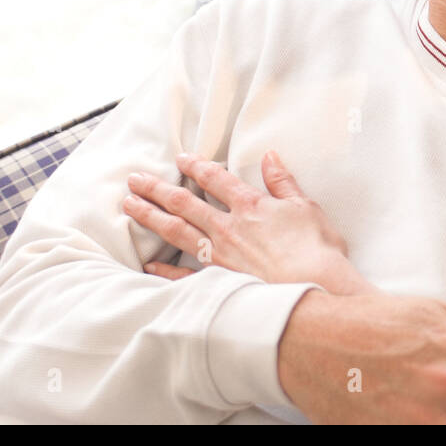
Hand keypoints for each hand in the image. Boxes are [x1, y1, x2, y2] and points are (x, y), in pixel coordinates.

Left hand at [123, 150, 375, 294]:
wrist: (315, 289)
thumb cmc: (316, 249)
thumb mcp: (305, 206)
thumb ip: (283, 181)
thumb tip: (270, 156)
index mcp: (250, 205)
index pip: (216, 179)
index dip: (196, 166)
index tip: (179, 158)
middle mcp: (228, 227)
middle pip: (184, 202)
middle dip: (156, 188)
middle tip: (134, 179)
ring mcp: (220, 255)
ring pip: (176, 231)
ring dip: (150, 217)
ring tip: (129, 206)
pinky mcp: (219, 281)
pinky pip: (183, 274)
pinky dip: (163, 270)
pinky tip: (147, 264)